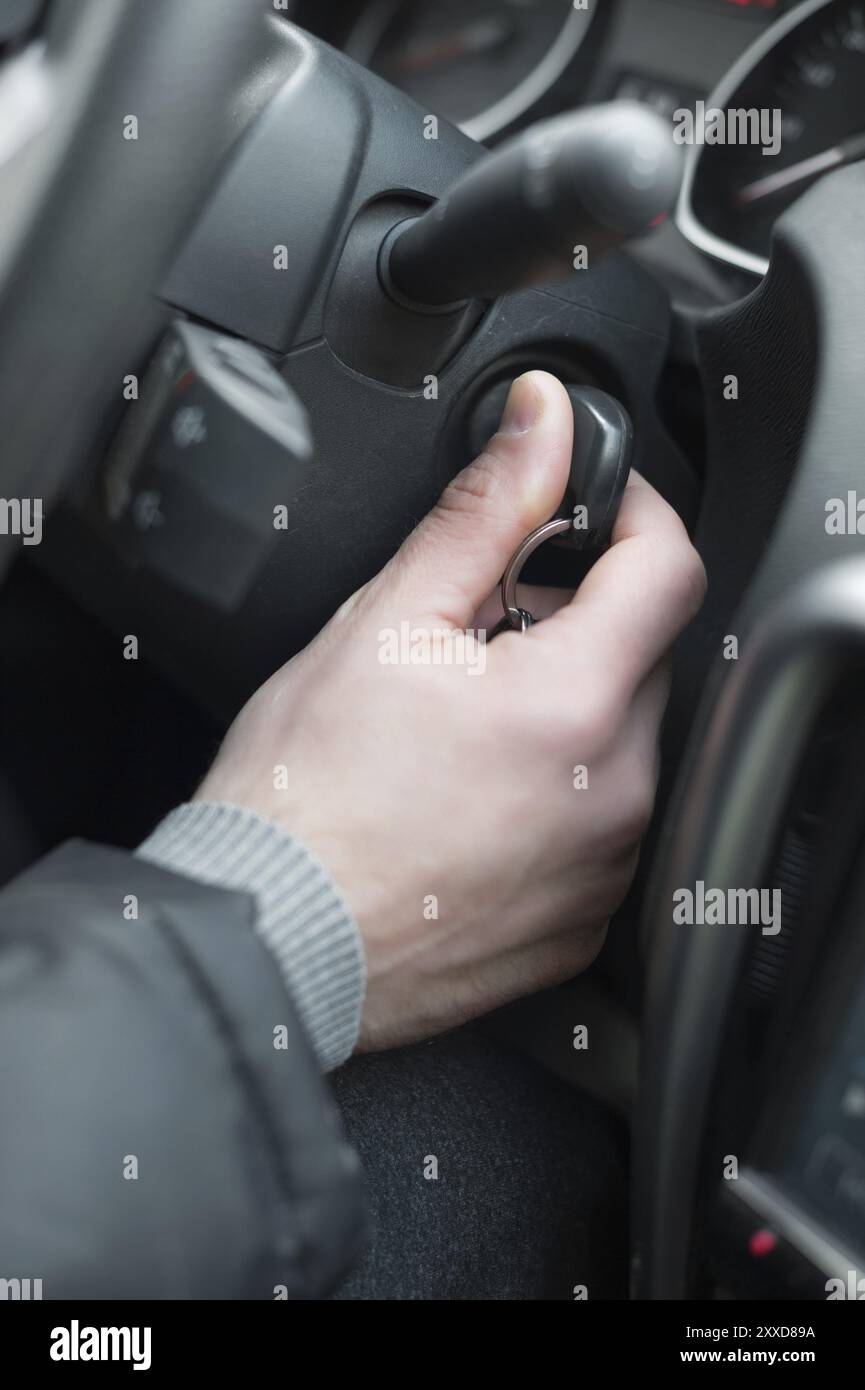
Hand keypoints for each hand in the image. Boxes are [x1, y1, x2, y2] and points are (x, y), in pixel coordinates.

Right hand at [197, 372, 704, 1050]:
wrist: (274, 938)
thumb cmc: (306, 798)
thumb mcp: (388, 622)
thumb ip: (484, 512)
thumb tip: (541, 425)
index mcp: (575, 702)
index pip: (669, 567)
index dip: (631, 513)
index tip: (586, 508)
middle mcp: (615, 792)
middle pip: (640, 655)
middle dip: (576, 619)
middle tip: (478, 634)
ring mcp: (604, 866)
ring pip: (619, 741)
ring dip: (565, 708)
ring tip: (461, 731)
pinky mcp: (582, 920)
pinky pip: (600, 823)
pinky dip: (558, 790)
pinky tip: (472, 799)